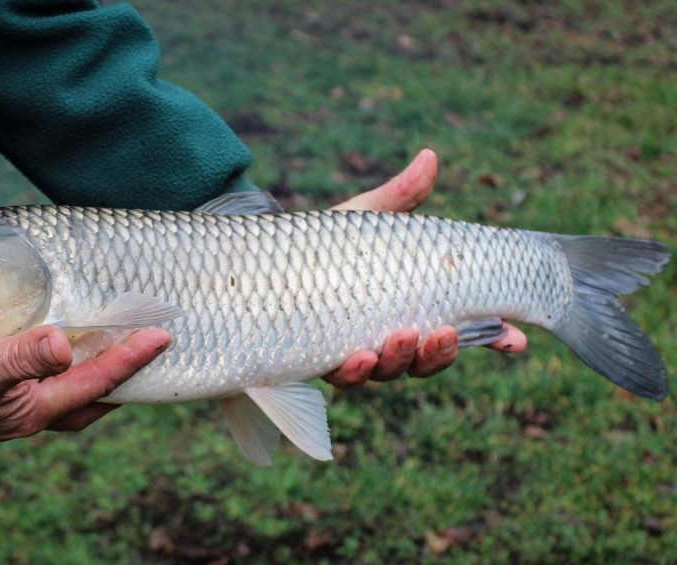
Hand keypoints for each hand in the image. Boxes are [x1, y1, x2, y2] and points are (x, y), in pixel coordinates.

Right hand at [0, 326, 169, 451]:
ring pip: (71, 396)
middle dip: (124, 378)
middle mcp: (32, 413)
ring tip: (113, 352)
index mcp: (36, 409)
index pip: (98, 382)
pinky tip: (59, 355)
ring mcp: (15, 409)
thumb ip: (23, 356)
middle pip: (93, 399)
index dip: (132, 358)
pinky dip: (65, 372)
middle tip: (148, 352)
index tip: (163, 336)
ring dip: (96, 377)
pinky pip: (47, 388)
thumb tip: (69, 344)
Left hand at [324, 149, 526, 387]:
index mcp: (409, 308)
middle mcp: (385, 336)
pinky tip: (357, 356)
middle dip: (438, 353)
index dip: (491, 338)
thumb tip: (429, 156)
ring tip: (403, 338)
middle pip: (423, 360)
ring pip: (388, 371)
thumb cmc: (328, 243)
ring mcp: (353, 351)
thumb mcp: (366, 219)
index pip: (457, 328)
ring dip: (400, 360)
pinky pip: (342, 376)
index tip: (519, 340)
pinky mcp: (317, 359)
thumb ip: (398, 198)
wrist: (270, 257)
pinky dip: (353, 370)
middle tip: (444, 335)